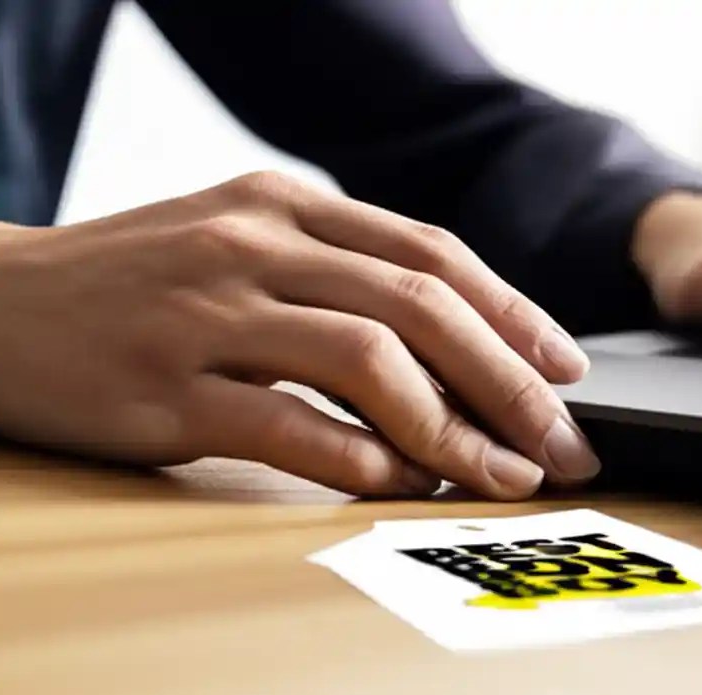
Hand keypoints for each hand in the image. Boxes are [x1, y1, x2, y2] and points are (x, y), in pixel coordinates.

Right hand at [0, 172, 599, 498]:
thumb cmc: (134, 285)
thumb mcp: (237, 243)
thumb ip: (336, 277)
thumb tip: (458, 351)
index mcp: (283, 203)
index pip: (431, 251)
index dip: (515, 313)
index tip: (567, 370)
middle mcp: (254, 243)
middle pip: (422, 304)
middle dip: (510, 379)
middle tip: (560, 440)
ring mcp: (208, 313)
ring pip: (371, 361)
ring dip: (454, 428)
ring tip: (501, 474)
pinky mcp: (166, 388)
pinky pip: (293, 427)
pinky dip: (365, 461)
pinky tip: (405, 484)